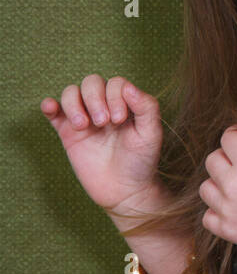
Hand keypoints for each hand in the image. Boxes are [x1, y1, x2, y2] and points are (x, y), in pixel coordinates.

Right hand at [41, 76, 163, 214]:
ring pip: (71, 93)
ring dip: (74, 104)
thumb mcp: (151, 134)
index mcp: (125, 103)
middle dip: (95, 98)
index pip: (115, 83)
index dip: (114, 95)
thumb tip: (128, 86)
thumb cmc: (141, 161)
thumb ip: (146, 107)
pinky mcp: (68, 133)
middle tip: (102, 123)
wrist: (125, 191)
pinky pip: (54, 113)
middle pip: (91, 82)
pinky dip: (49, 105)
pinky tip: (50, 107)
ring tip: (83, 126)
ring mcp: (85, 118)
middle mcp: (104, 106)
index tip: (118, 120)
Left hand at [199, 122, 236, 256]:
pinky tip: (229, 207)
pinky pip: (208, 217)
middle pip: (212, 161)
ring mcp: (227, 208)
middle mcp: (232, 184)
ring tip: (232, 184)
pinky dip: (215, 211)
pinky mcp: (228, 229)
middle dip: (225, 155)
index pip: (228, 139)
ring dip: (217, 182)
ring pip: (206, 188)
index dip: (235, 132)